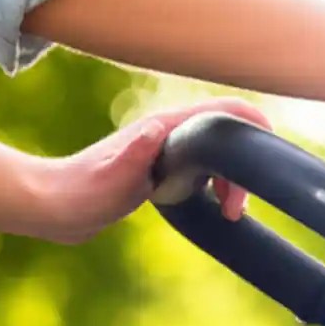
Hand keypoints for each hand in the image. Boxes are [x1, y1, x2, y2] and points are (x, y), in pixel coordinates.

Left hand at [31, 98, 271, 243]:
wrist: (54, 208)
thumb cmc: (79, 193)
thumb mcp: (111, 177)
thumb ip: (136, 151)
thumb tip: (158, 127)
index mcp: (167, 128)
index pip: (226, 112)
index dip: (256, 125)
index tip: (270, 156)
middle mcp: (172, 134)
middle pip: (231, 140)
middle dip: (245, 170)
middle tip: (235, 208)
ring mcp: (169, 152)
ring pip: (222, 158)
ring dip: (235, 183)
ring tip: (229, 213)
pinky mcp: (165, 171)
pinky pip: (208, 171)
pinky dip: (221, 188)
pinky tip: (216, 209)